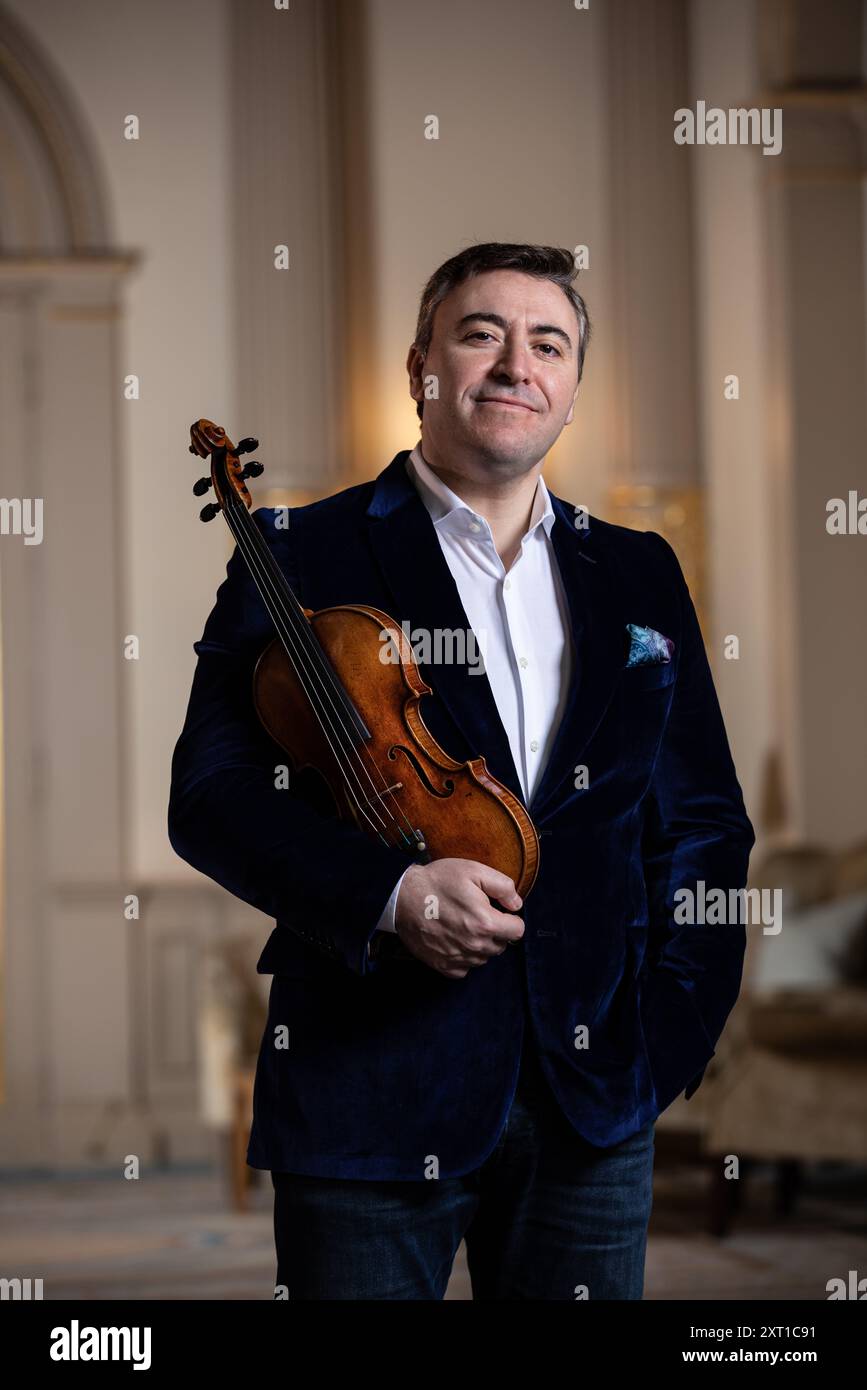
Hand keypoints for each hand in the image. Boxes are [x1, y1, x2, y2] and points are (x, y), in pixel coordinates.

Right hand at [393, 859, 523, 977]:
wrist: (402, 896)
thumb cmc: (438, 881)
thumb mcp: (474, 871)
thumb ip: (503, 886)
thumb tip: (517, 904)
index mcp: (486, 923)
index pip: (517, 931)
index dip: (511, 919)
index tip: (499, 911)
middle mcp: (475, 946)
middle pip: (501, 945)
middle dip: (495, 931)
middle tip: (478, 914)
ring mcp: (458, 958)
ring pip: (484, 957)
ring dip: (480, 944)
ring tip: (464, 925)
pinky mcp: (443, 965)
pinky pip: (465, 968)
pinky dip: (464, 957)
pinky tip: (454, 939)